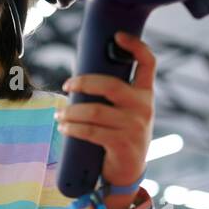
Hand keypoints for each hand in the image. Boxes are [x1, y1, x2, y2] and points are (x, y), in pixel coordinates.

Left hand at [55, 30, 155, 192]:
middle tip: (67, 85)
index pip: (148, 63)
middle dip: (84, 82)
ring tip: (59, 115)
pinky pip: (91, 132)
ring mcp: (135, 126)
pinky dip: (73, 128)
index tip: (117, 36)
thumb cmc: (121, 135)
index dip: (136, 46)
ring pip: (95, 111)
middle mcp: (144, 107)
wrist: (128, 172)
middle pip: (111, 85)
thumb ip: (113, 95)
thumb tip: (79, 79)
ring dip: (71, 112)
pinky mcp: (122, 144)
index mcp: (146, 93)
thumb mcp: (125, 112)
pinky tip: (64, 128)